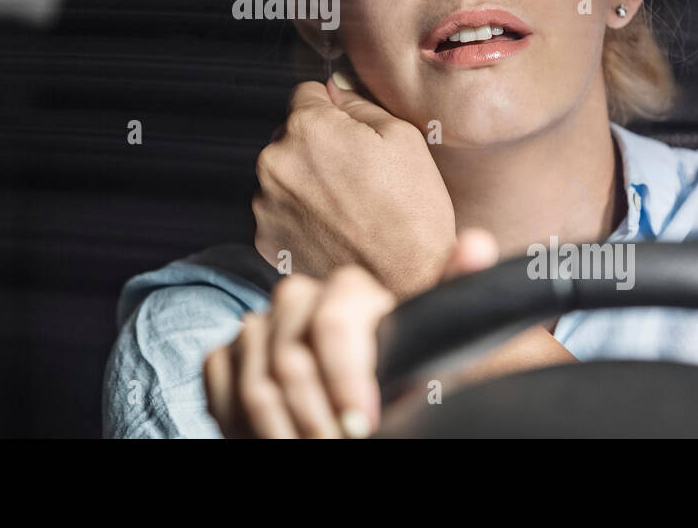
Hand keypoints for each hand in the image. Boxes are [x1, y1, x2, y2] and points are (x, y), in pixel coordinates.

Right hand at [204, 229, 570, 437]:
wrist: (369, 408)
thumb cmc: (408, 378)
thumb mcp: (438, 343)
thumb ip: (453, 294)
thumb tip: (479, 244)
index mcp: (350, 292)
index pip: (333, 323)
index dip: (344, 377)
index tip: (362, 425)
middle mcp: (298, 299)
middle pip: (288, 358)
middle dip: (313, 416)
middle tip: (336, 450)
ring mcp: (259, 328)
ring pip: (253, 379)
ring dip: (278, 430)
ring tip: (308, 452)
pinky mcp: (228, 356)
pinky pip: (218, 383)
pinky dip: (240, 422)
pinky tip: (273, 440)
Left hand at [252, 73, 456, 299]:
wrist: (407, 282)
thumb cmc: (411, 213)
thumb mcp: (402, 137)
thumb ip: (359, 104)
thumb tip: (336, 90)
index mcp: (307, 129)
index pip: (306, 94)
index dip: (334, 110)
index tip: (352, 133)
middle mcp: (275, 162)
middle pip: (290, 135)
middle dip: (317, 146)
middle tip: (357, 175)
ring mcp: (265, 203)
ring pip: (283, 174)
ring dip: (305, 181)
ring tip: (346, 206)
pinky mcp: (265, 238)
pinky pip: (278, 210)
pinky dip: (298, 215)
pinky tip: (331, 227)